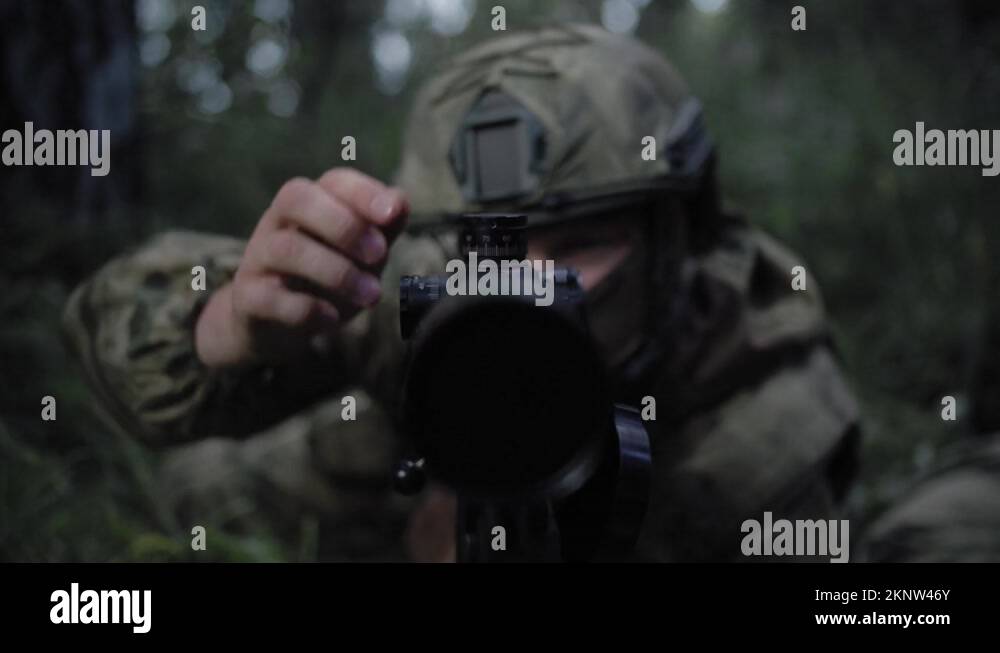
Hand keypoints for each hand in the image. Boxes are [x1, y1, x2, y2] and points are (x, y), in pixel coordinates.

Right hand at [196, 168, 407, 367]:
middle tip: (380, 255)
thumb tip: (400, 201)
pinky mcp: (247, 297)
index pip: (332, 181)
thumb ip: (382, 228)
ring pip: (287, 248)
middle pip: (297, 199)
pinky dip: (306, 309)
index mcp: (310, 204)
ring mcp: (258, 258)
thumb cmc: (326, 279)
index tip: (392, 213)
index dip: (363, 192)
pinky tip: (332, 319)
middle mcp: (278, 222)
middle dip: (345, 225)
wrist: (276, 326)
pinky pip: (268, 297)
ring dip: (337, 272)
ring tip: (372, 295)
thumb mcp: (360, 254)